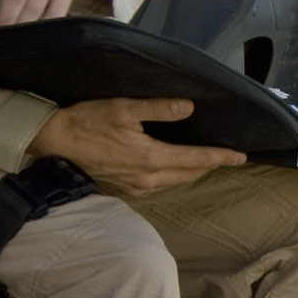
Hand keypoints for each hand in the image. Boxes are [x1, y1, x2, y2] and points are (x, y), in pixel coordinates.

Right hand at [26, 97, 245, 195]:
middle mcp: (148, 179)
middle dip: (211, 166)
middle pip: (190, 174)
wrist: (56, 143)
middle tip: (230, 157)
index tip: (241, 157)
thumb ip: (158, 108)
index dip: (221, 158)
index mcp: (151, 159)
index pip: (197, 160)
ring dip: (193, 172)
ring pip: (176, 182)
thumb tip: (188, 108)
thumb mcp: (124, 108)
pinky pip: (161, 185)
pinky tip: (176, 166)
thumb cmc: (87, 122)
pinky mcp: (126, 190)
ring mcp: (136, 188)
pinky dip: (175, 176)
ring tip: (207, 161)